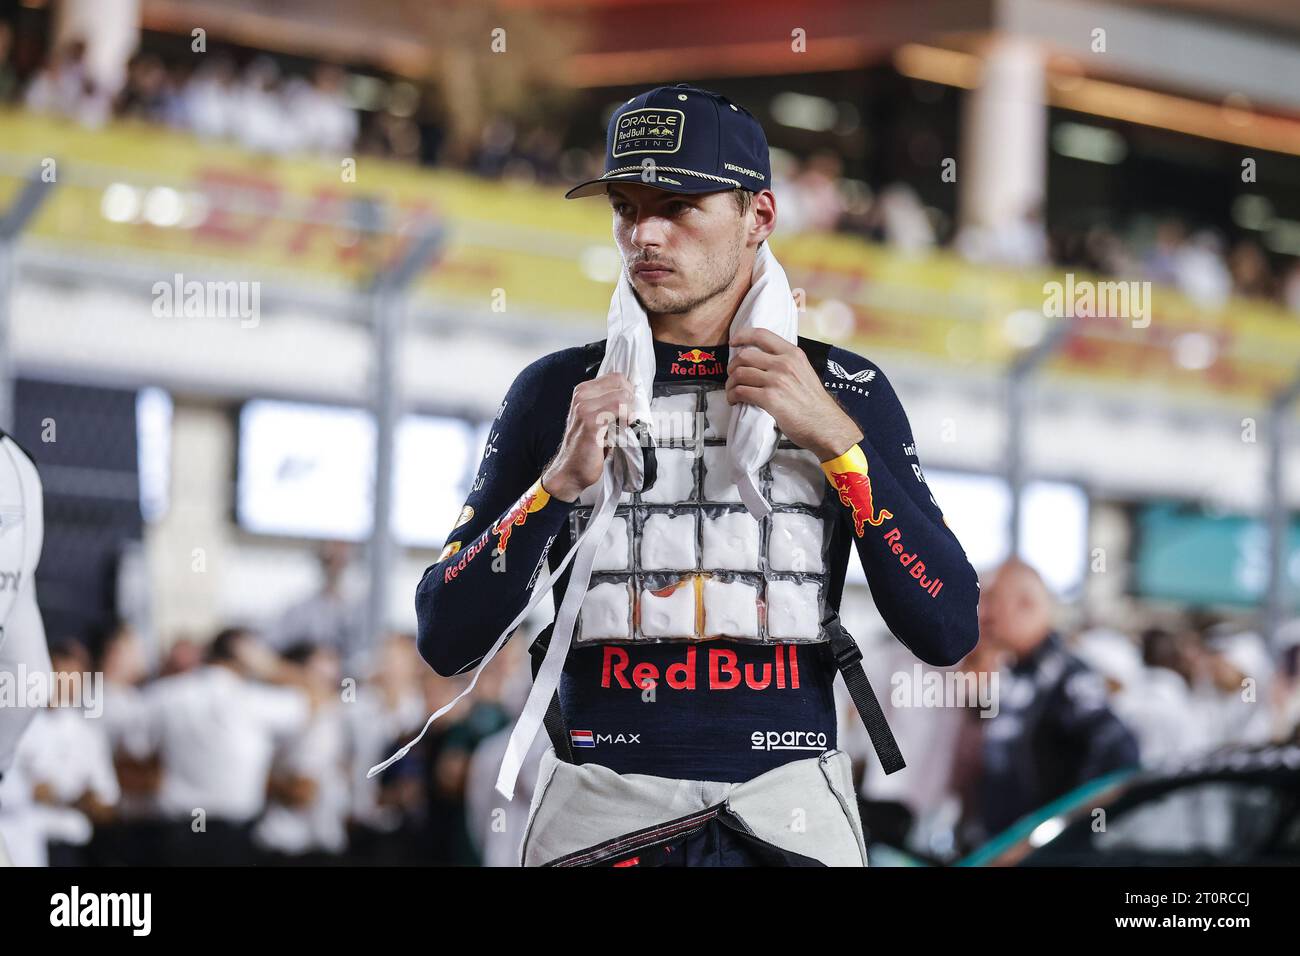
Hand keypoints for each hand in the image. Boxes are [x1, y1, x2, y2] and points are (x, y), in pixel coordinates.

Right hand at [542, 372, 635, 501]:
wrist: (570, 470)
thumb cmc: (585, 447)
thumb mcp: (595, 417)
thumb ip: (609, 403)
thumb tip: (633, 396)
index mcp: (582, 392)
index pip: (616, 377)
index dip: (628, 391)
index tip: (629, 407)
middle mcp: (581, 396)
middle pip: (621, 382)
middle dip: (630, 399)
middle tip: (628, 417)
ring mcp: (584, 408)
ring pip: (622, 396)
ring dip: (629, 411)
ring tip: (623, 425)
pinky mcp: (591, 422)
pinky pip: (619, 409)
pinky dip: (626, 419)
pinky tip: (622, 430)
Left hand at [726, 328, 862, 460]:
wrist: (825, 425)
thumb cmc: (814, 404)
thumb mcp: (804, 372)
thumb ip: (787, 364)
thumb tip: (763, 361)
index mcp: (793, 354)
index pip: (762, 334)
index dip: (743, 335)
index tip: (734, 341)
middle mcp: (785, 363)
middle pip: (745, 355)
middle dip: (732, 365)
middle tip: (732, 375)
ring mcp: (777, 380)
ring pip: (739, 373)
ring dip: (730, 383)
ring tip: (732, 391)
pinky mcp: (770, 398)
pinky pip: (741, 391)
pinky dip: (732, 396)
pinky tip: (735, 400)